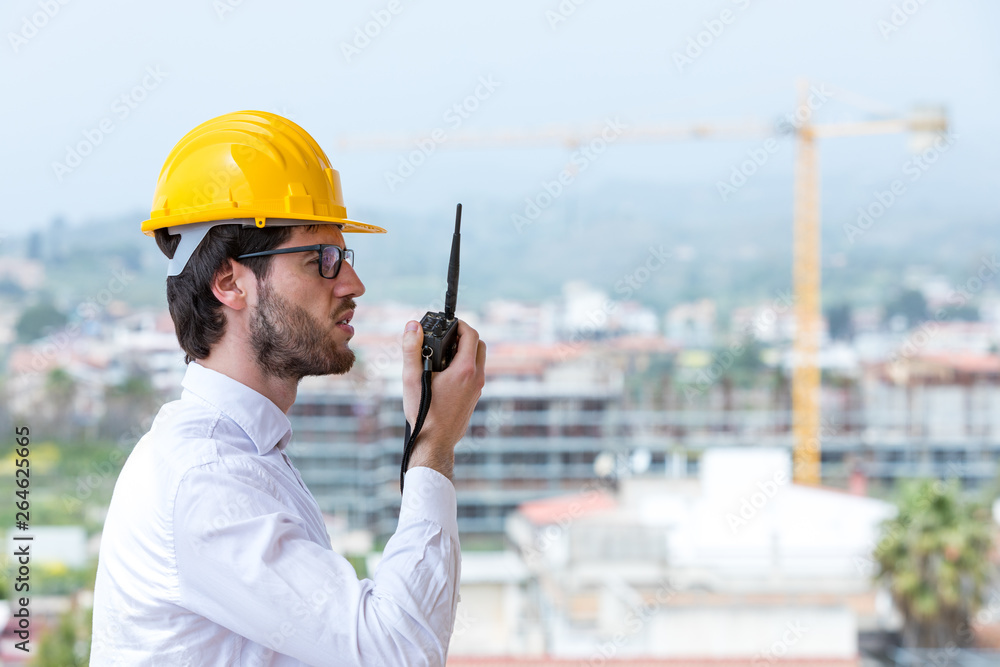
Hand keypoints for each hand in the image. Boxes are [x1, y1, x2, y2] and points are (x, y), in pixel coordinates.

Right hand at [401, 319, 485, 480]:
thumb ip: (411, 349)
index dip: (459, 324)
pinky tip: (444, 374)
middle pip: (478, 345)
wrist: (435, 443)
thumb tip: (413, 325)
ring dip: (464, 351)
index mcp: (464, 370)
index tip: (447, 322)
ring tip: (441, 356)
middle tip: (444, 337)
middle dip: (463, 336)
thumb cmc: (424, 413)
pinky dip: (464, 366)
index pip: (470, 334)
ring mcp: (477, 388)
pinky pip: (474, 373)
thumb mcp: (411, 378)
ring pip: (478, 360)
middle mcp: (476, 378)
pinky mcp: (474, 397)